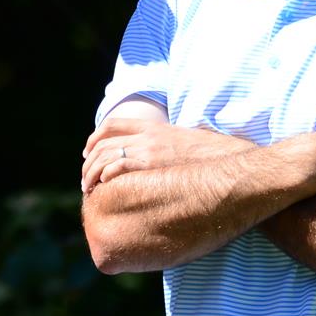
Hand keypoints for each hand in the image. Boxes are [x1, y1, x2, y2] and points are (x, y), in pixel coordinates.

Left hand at [80, 118, 248, 191]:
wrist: (229, 160)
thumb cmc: (212, 156)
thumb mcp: (185, 141)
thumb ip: (167, 145)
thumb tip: (161, 161)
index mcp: (153, 128)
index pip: (112, 124)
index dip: (94, 138)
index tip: (87, 153)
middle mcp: (147, 137)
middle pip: (103, 143)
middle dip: (89, 162)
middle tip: (86, 180)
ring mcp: (150, 151)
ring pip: (106, 156)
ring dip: (92, 174)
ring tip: (90, 190)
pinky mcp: (153, 166)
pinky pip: (118, 168)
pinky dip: (106, 177)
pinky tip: (104, 189)